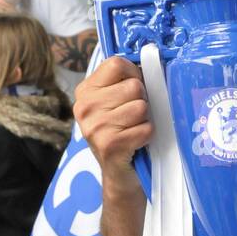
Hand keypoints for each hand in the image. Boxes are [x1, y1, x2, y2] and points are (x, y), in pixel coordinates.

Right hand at [74, 56, 151, 176]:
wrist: (120, 176)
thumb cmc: (122, 133)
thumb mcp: (114, 103)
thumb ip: (124, 81)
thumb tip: (151, 59)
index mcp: (85, 91)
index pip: (116, 64)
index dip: (134, 74)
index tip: (134, 90)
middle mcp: (84, 107)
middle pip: (133, 86)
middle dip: (142, 101)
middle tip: (132, 117)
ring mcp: (95, 127)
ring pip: (141, 107)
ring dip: (145, 120)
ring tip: (133, 130)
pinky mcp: (109, 145)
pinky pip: (145, 128)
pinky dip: (147, 136)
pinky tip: (136, 143)